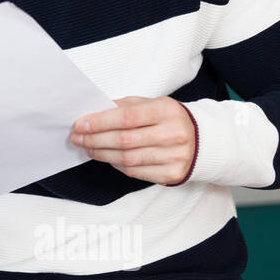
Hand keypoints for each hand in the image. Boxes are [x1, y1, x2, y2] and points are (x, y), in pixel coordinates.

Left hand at [70, 96, 196, 184]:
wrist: (201, 140)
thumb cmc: (168, 119)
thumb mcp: (151, 104)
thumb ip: (124, 107)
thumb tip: (93, 114)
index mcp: (167, 111)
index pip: (128, 117)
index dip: (100, 122)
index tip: (80, 124)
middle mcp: (173, 134)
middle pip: (125, 140)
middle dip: (95, 139)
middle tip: (77, 138)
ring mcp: (174, 157)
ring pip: (128, 159)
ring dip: (102, 154)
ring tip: (88, 148)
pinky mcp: (172, 174)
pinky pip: (135, 172)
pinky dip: (116, 165)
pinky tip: (106, 157)